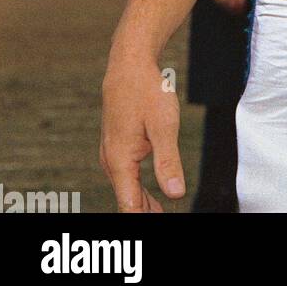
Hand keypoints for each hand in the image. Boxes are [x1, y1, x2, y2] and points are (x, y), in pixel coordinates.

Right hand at [100, 56, 184, 211]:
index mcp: (120, 160)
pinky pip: (127, 176)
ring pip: (126, 188)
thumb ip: (168, 161)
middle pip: (127, 200)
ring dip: (142, 204)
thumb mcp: (164, 125)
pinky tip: (152, 196)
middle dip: (145, 214)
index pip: (129, 205)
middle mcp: (111, 161)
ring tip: (161, 215)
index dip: (145, 218)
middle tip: (167, 219)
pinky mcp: (117, 146)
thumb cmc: (146, 90)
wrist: (129, 64)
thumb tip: (175, 193)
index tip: (162, 221)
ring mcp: (112, 153)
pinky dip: (138, 190)